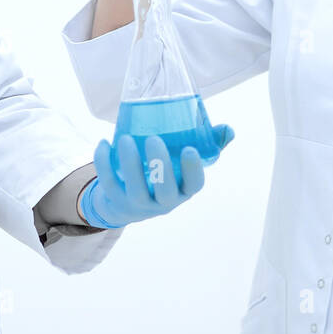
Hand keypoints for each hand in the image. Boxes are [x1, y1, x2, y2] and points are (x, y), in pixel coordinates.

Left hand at [79, 125, 232, 227]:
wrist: (129, 202)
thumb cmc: (165, 173)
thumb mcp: (185, 162)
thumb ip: (209, 144)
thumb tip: (228, 129)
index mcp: (184, 189)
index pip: (194, 185)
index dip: (193, 170)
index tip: (189, 149)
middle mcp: (164, 201)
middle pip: (165, 190)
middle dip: (160, 166)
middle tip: (153, 139)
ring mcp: (140, 204)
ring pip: (135, 188)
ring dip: (130, 163)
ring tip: (125, 139)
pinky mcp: (117, 201)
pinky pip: (110, 184)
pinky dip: (104, 163)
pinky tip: (104, 143)